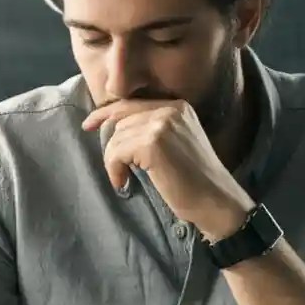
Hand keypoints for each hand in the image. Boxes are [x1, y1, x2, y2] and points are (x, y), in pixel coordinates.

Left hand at [82, 99, 253, 240]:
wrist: (216, 201)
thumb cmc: (194, 180)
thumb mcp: (176, 144)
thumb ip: (152, 129)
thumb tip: (112, 127)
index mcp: (178, 106)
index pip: (131, 104)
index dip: (106, 113)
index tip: (89, 125)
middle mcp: (171, 109)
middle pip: (121, 121)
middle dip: (113, 146)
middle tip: (119, 170)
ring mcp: (162, 124)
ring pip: (116, 137)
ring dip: (114, 161)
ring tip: (125, 178)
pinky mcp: (153, 143)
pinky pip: (116, 152)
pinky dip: (114, 169)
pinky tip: (124, 182)